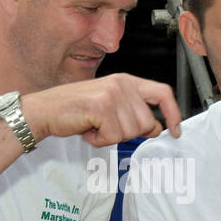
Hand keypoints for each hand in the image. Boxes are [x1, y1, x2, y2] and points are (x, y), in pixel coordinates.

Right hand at [21, 73, 181, 147]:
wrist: (45, 110)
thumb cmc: (74, 109)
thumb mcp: (109, 104)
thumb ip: (133, 111)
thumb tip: (155, 128)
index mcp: (126, 80)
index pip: (162, 93)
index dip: (172, 113)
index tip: (175, 130)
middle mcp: (122, 84)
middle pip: (146, 122)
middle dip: (127, 133)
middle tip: (105, 127)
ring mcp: (112, 94)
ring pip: (130, 132)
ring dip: (110, 137)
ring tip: (93, 125)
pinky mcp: (101, 107)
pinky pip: (113, 137)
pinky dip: (99, 140)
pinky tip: (87, 129)